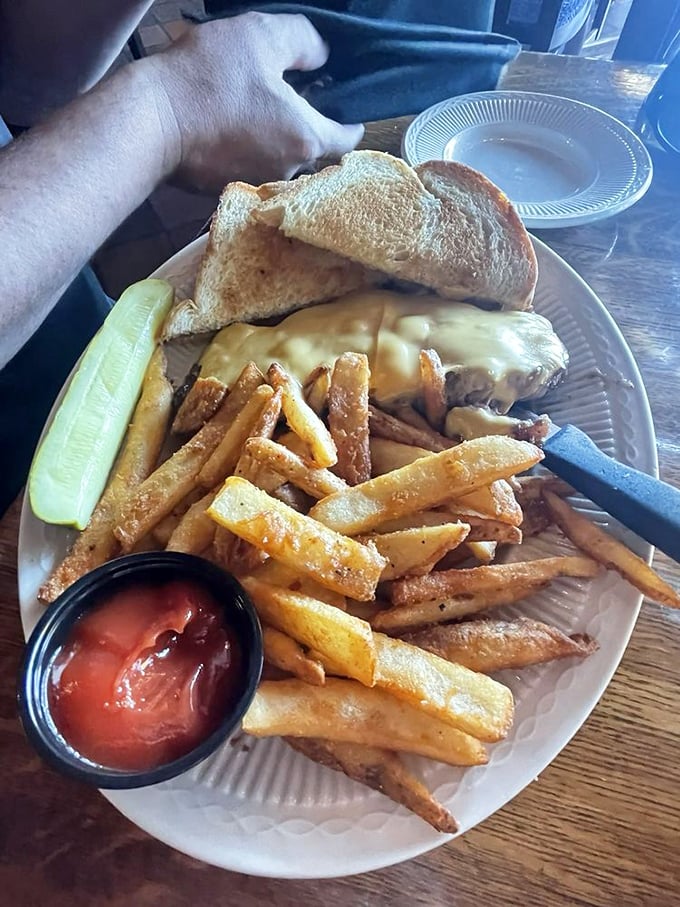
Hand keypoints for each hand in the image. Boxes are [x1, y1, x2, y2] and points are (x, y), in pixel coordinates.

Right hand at [144, 12, 363, 189]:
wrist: (150, 120)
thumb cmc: (209, 77)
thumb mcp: (261, 35)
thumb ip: (304, 41)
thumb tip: (323, 55)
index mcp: (307, 138)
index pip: (348, 138)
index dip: (349, 117)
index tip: (340, 102)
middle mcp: (289, 170)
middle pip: (313, 149)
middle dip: (306, 124)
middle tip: (289, 95)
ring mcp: (258, 183)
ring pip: (281, 158)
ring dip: (275, 137)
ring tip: (255, 109)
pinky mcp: (230, 189)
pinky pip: (251, 167)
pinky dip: (248, 150)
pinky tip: (231, 126)